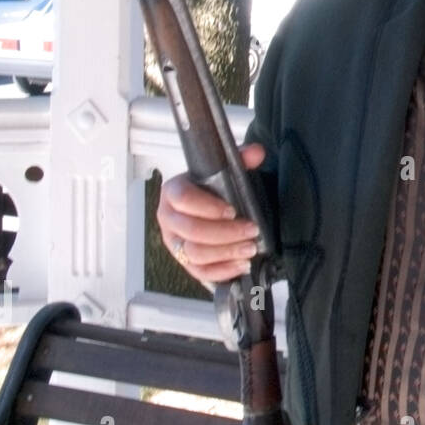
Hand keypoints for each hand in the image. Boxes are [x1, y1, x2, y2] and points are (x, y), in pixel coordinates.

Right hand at [156, 143, 265, 284]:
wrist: (210, 205)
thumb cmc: (216, 189)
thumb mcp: (227, 170)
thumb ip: (241, 159)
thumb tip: (256, 152)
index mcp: (173, 191)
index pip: (183, 199)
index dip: (208, 207)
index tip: (233, 210)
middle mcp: (168, 218)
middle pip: (191, 230)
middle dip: (225, 233)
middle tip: (251, 231)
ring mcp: (174, 243)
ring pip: (195, 254)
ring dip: (226, 253)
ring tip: (250, 248)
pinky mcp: (184, 262)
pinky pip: (199, 272)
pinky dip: (221, 271)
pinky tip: (241, 265)